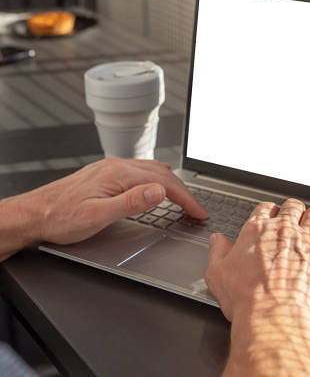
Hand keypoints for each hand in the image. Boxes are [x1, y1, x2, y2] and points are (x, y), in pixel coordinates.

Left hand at [19, 157, 206, 244]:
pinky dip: (158, 180)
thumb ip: (131, 202)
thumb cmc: (60, 218)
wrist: (34, 214)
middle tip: (197, 209)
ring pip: (153, 170)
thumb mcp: (97, 216)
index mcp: (118, 174)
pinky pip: (142, 171)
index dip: (186, 199)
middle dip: (184, 192)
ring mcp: (112, 168)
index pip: (164, 184)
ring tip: (185, 199)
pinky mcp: (107, 173)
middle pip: (162, 174)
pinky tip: (159, 186)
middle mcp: (117, 166)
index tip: (198, 212)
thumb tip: (159, 190)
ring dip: (173, 184)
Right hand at [205, 198, 309, 376]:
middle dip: (293, 210)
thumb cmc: (246, 299)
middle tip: (293, 217)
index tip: (270, 216)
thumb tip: (217, 241)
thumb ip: (218, 252)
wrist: (274, 318)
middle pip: (293, 207)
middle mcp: (284, 231)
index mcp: (257, 230)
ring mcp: (307, 243)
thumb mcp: (217, 274)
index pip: (266, 208)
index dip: (269, 211)